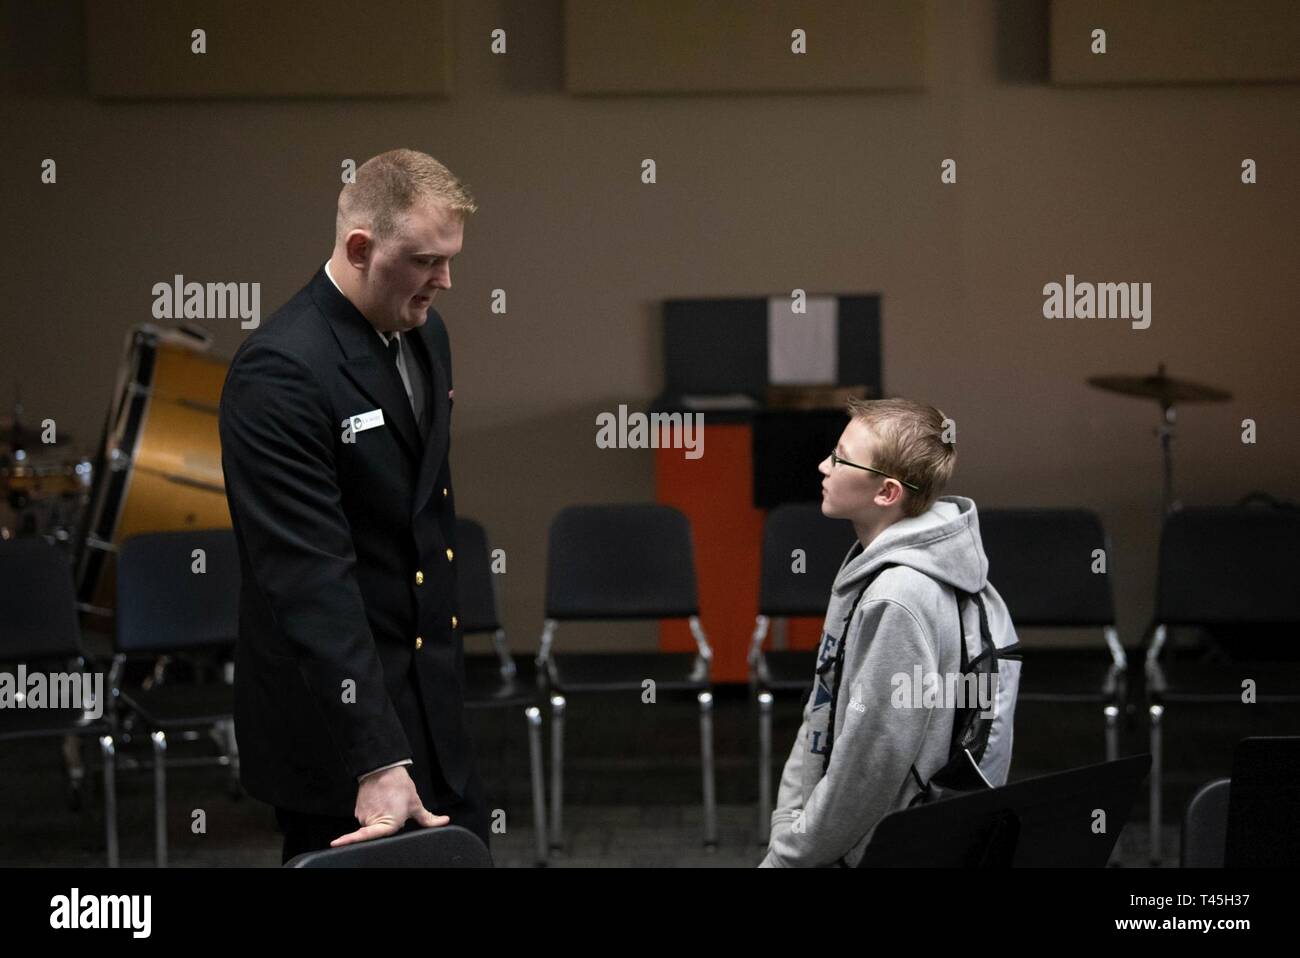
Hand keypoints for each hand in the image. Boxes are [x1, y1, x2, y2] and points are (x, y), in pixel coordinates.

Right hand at [330, 766, 449, 846]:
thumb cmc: (400, 786)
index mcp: (388, 824)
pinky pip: (367, 816)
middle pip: (378, 831)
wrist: (384, 768)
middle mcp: (372, 822)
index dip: (352, 841)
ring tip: (388, 802)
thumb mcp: (416, 804)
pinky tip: (380, 801)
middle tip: (394, 808)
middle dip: (386, 824)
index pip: (368, 837)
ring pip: (372, 824)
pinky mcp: (358, 810)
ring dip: (380, 817)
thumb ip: (428, 818)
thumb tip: (443, 821)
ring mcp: (363, 816)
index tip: (337, 843)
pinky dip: (373, 811)